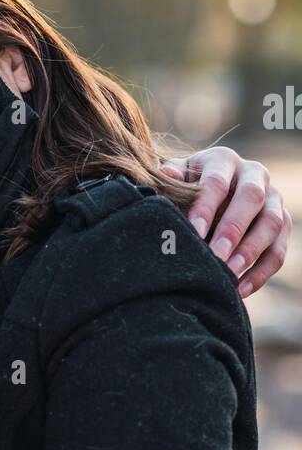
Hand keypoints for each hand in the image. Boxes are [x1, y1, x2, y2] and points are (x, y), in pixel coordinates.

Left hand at [161, 147, 290, 297]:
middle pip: (252, 198)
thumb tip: (167, 176)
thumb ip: (171, 179)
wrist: (207, 193)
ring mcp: (273, 197)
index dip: (206, 207)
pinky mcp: (282, 222)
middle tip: (216, 255)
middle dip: (234, 229)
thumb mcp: (175, 179)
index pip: (217, 181)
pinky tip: (242, 289)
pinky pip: (279, 249)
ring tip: (230, 274)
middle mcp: (254, 174)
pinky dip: (262, 271)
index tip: (193, 232)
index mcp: (223, 160)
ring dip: (251, 251)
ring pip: (272, 223)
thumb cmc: (185, 187)